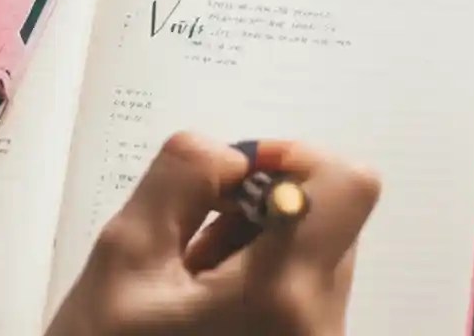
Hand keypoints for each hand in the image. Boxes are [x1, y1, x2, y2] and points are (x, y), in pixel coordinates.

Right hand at [46, 133, 380, 335]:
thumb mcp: (124, 254)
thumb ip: (181, 177)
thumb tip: (231, 153)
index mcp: (282, 294)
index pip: (349, 185)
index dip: (292, 158)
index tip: (235, 176)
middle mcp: (322, 325)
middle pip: (331, 216)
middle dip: (263, 207)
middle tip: (194, 240)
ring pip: (317, 252)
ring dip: (258, 245)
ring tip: (193, 285)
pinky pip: (306, 291)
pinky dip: (262, 279)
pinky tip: (208, 310)